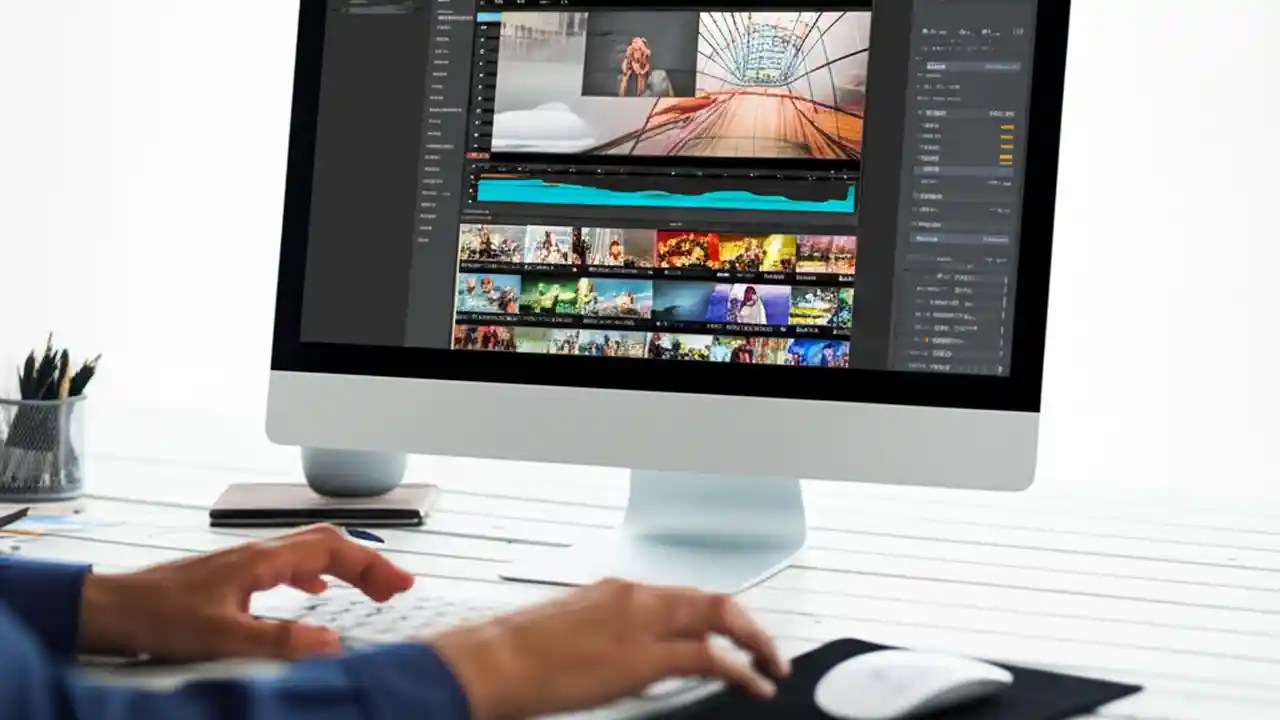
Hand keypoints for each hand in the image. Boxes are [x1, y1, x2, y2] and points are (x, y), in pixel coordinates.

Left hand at [78, 524, 414, 661]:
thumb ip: (279, 639)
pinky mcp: (235, 575)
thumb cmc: (156, 616)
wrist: (111, 609)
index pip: (333, 549)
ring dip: (346, 566)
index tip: (401, 586)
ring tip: (370, 589)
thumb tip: (330, 641)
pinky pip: (290, 564)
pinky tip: (315, 591)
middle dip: (368, 562)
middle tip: (395, 589)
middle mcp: (258, 553)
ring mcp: (246, 562)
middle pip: (328, 543)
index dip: (373, 565)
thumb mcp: (223, 637)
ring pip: (311, 551)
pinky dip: (316, 573)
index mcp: (262, 560)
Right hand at [430, 579, 789, 719]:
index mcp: (617, 591)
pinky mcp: (645, 656)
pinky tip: (753, 685)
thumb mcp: (572, 633)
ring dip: (754, 640)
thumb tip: (625, 656)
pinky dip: (741, 669)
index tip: (731, 633)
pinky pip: (710, 656)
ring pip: (720, 616)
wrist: (495, 660)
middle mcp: (636, 597)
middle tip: (768, 649)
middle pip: (712, 599)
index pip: (683, 596)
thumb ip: (608, 636)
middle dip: (748, 623)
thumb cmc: (516, 653)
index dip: (717, 615)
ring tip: (771, 665)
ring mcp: (643, 622)